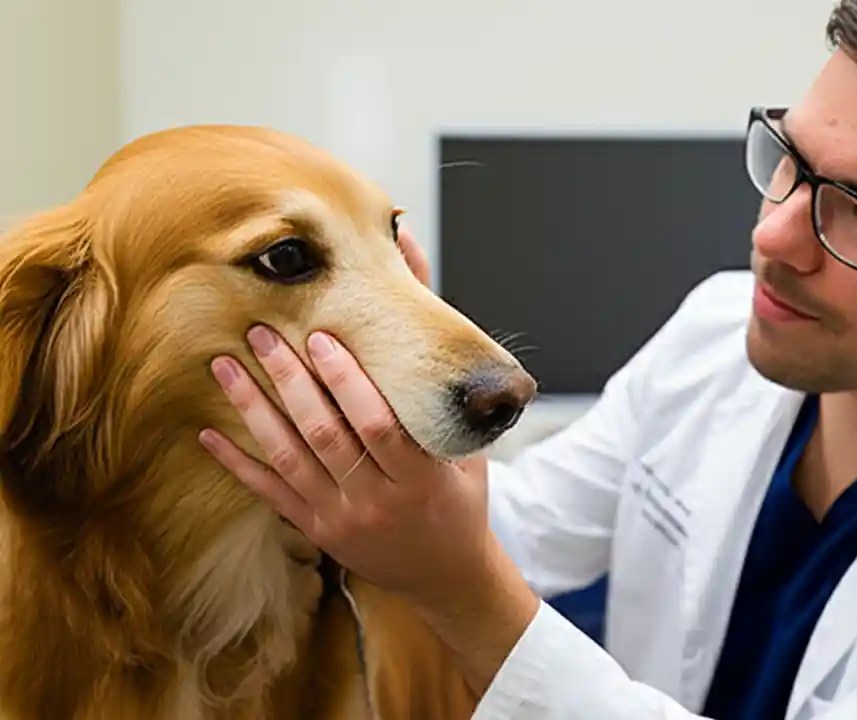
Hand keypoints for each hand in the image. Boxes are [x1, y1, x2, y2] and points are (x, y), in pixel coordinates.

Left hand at [198, 221, 538, 688]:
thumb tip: (416, 272)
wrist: (447, 573)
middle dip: (291, 382)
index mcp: (421, 478)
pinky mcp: (316, 532)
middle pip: (327, 436)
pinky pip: (271, 495)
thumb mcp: (466, 441)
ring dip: (254, 411)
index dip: (348, 382)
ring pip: (292, 460)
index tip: (322, 337)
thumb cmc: (457, 494)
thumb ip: (441, 365)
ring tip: (225, 366)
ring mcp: (343, 519)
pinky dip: (238, 463)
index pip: (378, 425)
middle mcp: (379, 501)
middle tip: (261, 334)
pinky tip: (207, 432)